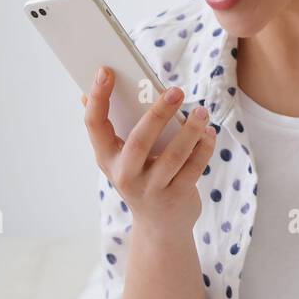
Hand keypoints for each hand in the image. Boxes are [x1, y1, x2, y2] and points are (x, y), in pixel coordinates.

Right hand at [82, 67, 216, 231]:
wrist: (159, 227)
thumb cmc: (140, 178)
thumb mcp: (121, 158)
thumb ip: (113, 128)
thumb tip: (89, 93)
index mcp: (107, 158)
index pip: (95, 125)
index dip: (97, 98)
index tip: (105, 71)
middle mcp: (125, 175)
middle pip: (140, 140)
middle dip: (158, 113)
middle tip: (176, 90)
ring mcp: (151, 189)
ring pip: (173, 156)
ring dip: (190, 130)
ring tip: (201, 110)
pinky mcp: (177, 197)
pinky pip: (194, 168)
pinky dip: (204, 148)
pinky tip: (209, 132)